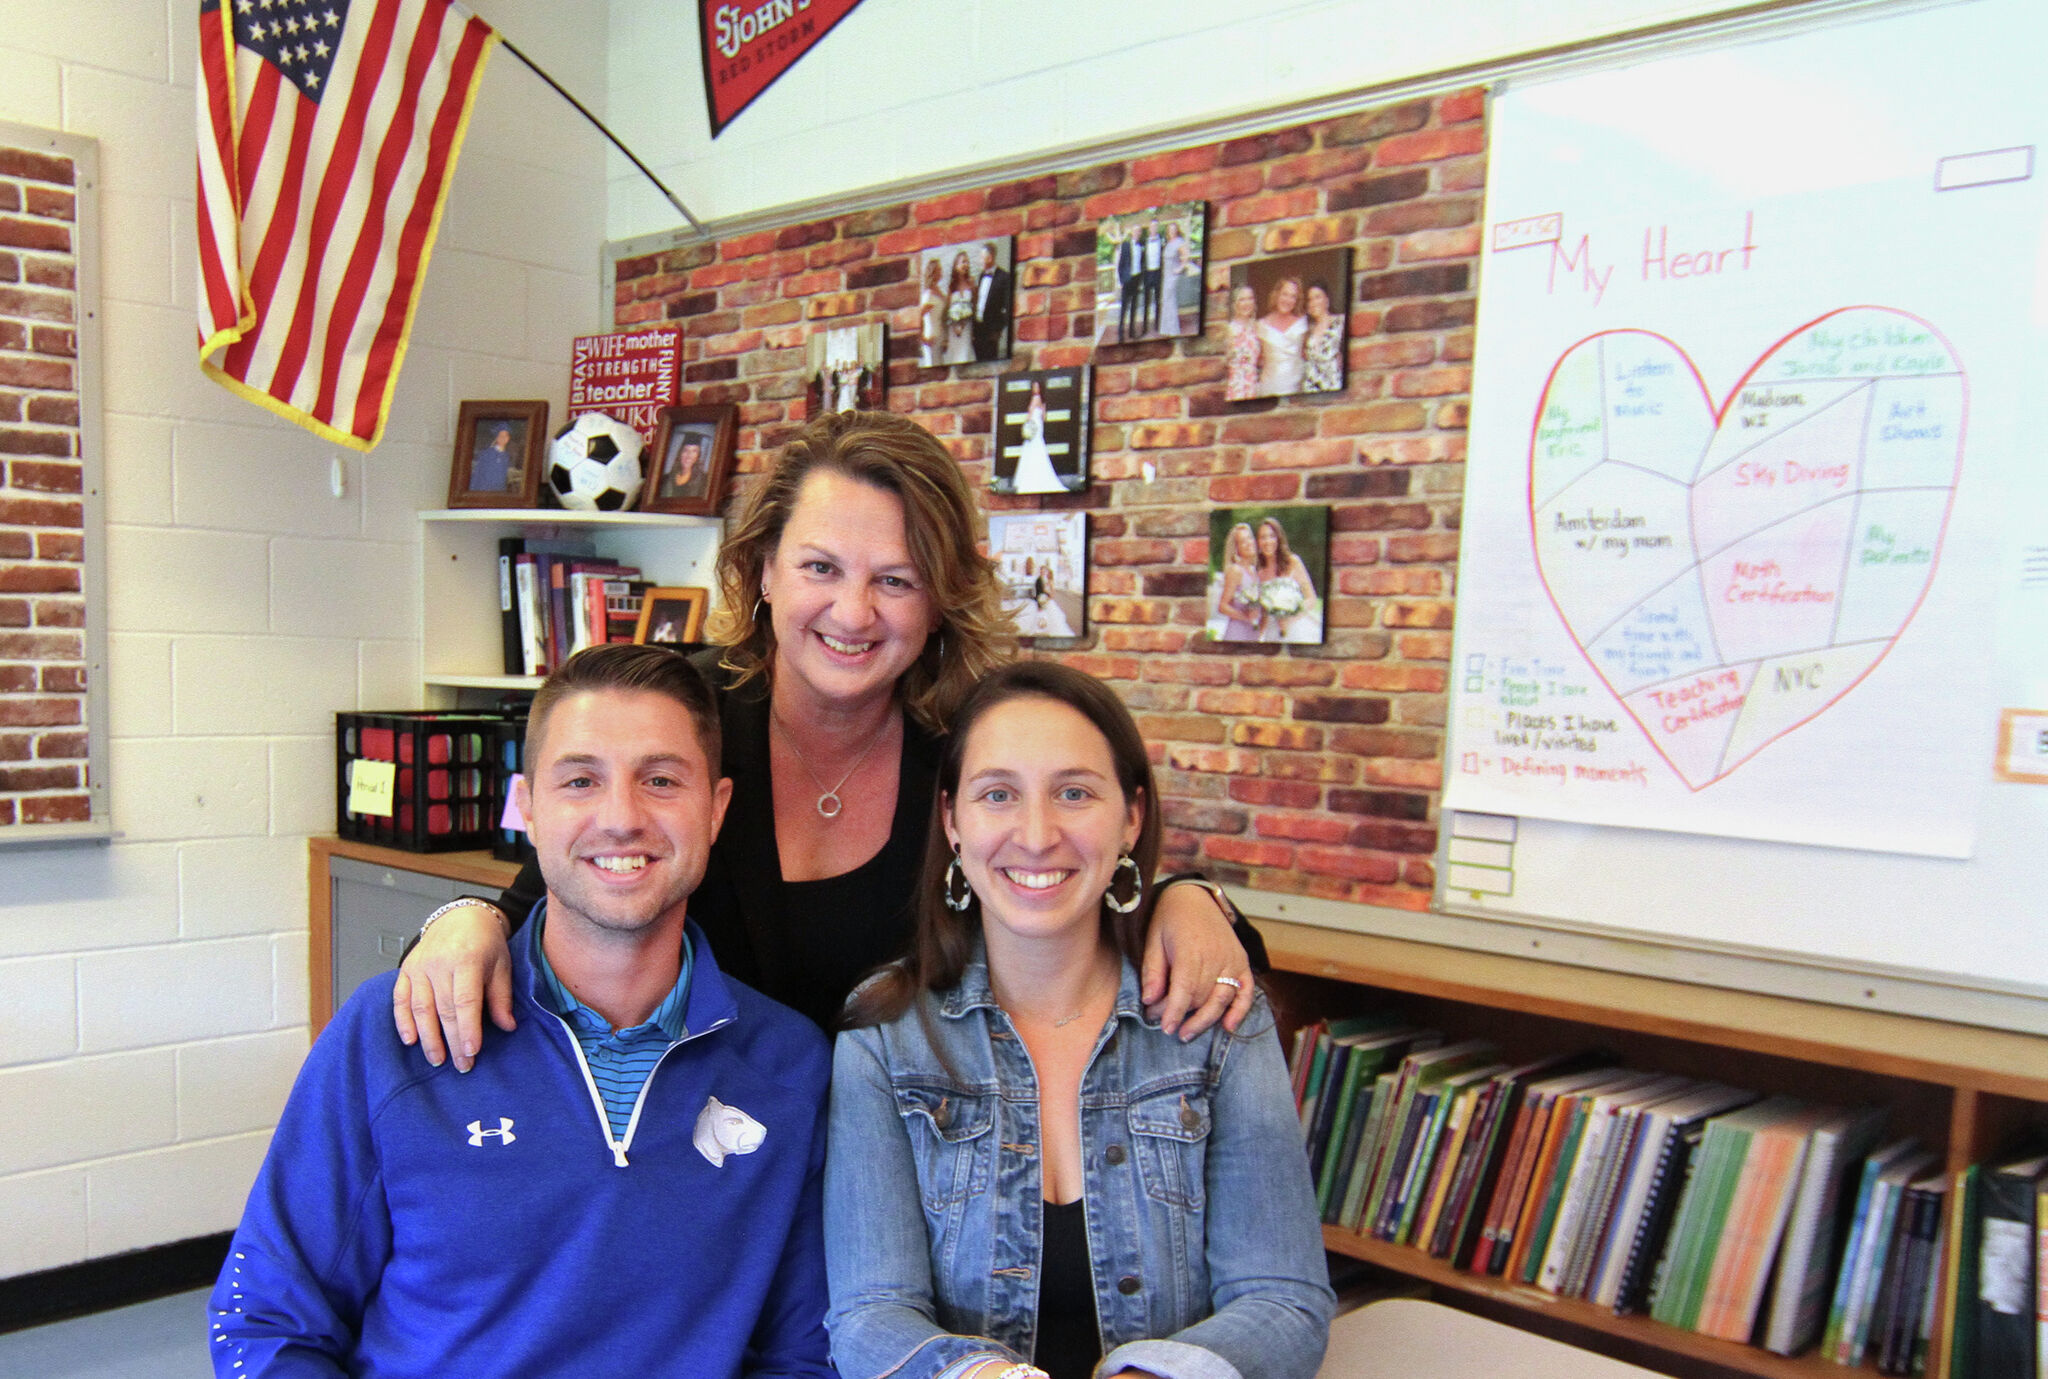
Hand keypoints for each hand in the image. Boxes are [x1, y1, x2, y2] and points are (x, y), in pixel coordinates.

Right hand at [391, 902, 515, 1072]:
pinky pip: (401, 999)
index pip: (466, 1000)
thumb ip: (501, 997)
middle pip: (443, 1009)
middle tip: (462, 1064)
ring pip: (421, 1008)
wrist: (461, 916)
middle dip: (452, 1040)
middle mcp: (439, 963)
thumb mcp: (502, 965)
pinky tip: (410, 1040)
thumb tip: (508, 1026)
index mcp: (466, 959)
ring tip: (438, 1059)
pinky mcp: (406, 970)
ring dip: (428, 1037)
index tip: (472, 1051)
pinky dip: (403, 1021)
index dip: (468, 1028)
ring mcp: (419, 966)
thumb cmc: (485, 942)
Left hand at [1142, 881, 1253, 1039]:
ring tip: (1188, 1033)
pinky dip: (1239, 1011)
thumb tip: (1150, 1000)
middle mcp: (1215, 956)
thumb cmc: (1170, 919)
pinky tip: (1227, 1027)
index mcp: (1190, 949)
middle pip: (1202, 997)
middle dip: (1183, 1016)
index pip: (1184, 989)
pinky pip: (1246, 991)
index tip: (1166, 1027)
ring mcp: (1232, 959)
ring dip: (1206, 1020)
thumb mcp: (1152, 940)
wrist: (1194, 897)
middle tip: (1168, 1028)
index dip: (1175, 1012)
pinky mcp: (1242, 962)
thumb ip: (1152, 971)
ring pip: (1222, 999)